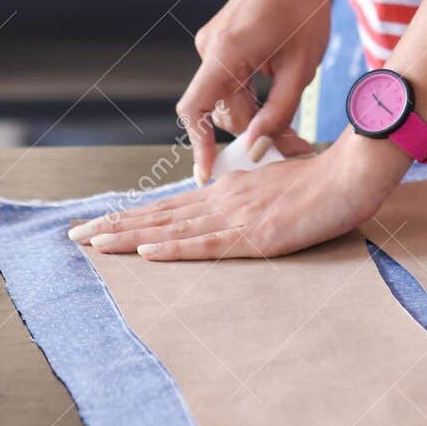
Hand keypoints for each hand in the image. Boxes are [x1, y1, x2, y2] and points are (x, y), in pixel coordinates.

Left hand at [67, 129, 411, 260]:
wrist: (352, 173)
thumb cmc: (322, 183)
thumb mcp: (276, 191)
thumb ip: (250, 202)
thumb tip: (230, 214)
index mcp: (228, 192)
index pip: (169, 208)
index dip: (132, 217)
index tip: (100, 225)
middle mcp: (224, 200)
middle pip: (158, 216)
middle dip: (114, 227)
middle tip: (74, 235)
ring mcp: (237, 216)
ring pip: (171, 229)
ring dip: (128, 238)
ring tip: (92, 243)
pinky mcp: (255, 235)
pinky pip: (207, 245)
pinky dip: (173, 249)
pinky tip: (147, 252)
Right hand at [176, 0, 330, 183]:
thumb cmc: (302, 6)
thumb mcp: (301, 67)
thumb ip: (278, 112)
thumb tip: (257, 150)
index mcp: (225, 53)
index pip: (195, 111)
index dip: (200, 146)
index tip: (208, 176)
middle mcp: (209, 48)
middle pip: (221, 110)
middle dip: (253, 133)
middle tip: (294, 150)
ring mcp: (213, 43)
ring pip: (229, 97)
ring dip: (256, 115)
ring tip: (296, 131)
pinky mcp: (222, 40)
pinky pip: (232, 80)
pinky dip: (253, 95)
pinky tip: (282, 96)